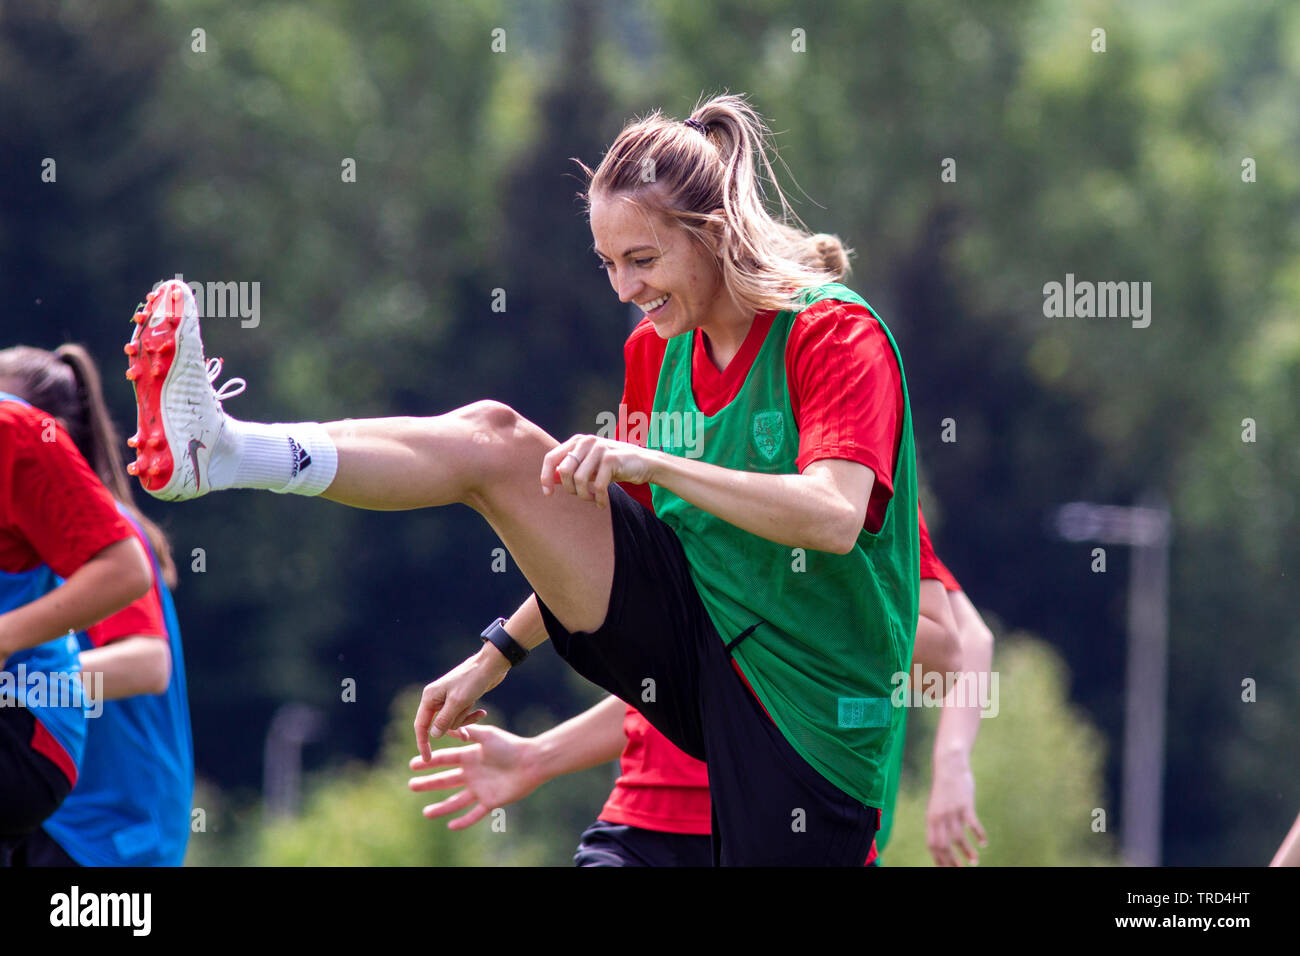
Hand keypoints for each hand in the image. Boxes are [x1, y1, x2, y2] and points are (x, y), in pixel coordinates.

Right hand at [408, 725, 540, 829]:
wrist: (532, 761)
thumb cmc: (510, 746)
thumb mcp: (487, 735)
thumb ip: (469, 732)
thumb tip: (449, 726)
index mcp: (470, 756)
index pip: (444, 760)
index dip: (428, 762)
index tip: (412, 764)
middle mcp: (473, 773)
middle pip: (446, 780)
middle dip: (429, 784)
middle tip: (411, 785)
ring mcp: (481, 788)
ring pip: (456, 801)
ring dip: (442, 807)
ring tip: (426, 813)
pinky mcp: (491, 801)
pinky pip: (474, 814)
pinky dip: (463, 821)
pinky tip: (451, 826)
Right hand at [413, 647, 508, 760]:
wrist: (491, 665)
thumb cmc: (473, 680)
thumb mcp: (459, 703)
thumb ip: (444, 720)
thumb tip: (433, 735)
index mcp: (430, 697)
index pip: (421, 725)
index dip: (422, 743)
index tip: (427, 759)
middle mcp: (436, 698)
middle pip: (439, 725)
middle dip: (454, 728)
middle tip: (466, 735)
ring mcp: (448, 699)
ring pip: (452, 722)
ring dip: (465, 721)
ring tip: (480, 713)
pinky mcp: (460, 700)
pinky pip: (462, 716)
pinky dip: (471, 716)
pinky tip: (483, 712)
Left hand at [540, 435, 658, 507]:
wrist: (644, 463)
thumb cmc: (613, 467)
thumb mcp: (590, 467)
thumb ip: (571, 470)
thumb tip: (549, 480)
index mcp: (577, 441)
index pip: (551, 458)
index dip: (545, 477)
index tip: (548, 494)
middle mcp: (586, 441)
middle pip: (563, 471)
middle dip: (570, 490)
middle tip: (583, 496)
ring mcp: (599, 448)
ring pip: (579, 480)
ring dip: (585, 496)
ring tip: (593, 499)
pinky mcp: (611, 459)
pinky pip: (597, 486)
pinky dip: (598, 499)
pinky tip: (602, 503)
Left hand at [925, 758, 987, 865]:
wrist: (949, 765)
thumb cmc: (945, 787)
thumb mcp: (937, 805)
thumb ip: (939, 821)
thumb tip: (945, 840)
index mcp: (931, 818)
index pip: (933, 845)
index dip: (939, 860)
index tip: (946, 869)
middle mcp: (939, 817)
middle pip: (944, 846)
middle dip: (952, 861)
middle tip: (961, 870)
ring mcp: (951, 811)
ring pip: (959, 838)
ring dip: (967, 852)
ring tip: (975, 861)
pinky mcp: (964, 805)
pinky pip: (972, 825)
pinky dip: (979, 835)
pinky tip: (984, 842)